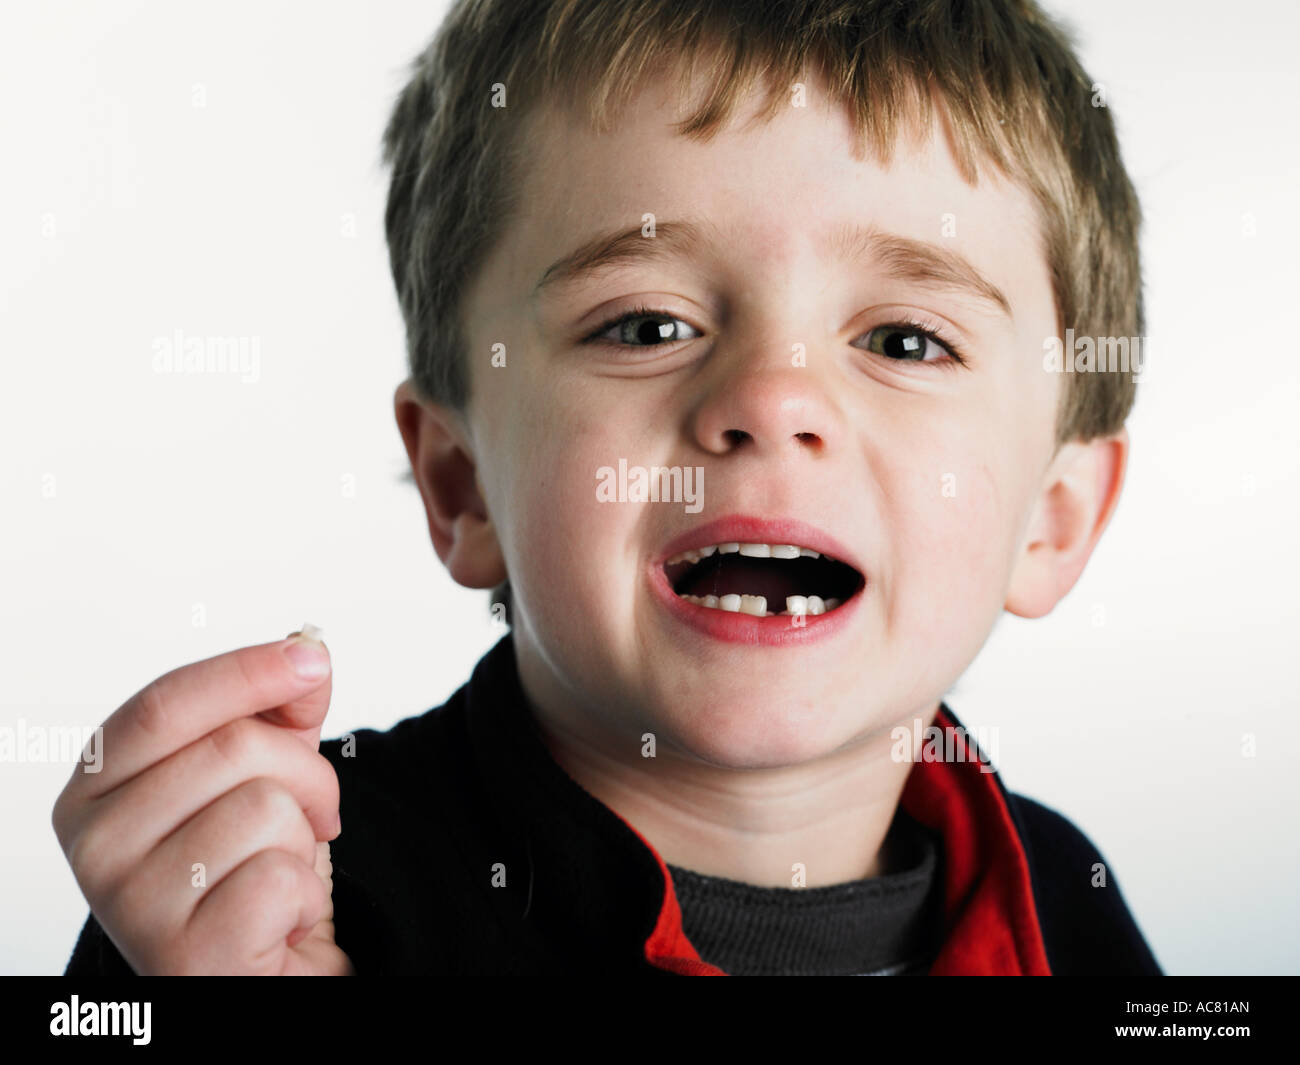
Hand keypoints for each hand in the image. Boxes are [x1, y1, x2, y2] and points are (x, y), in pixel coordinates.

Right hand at [52, 630, 352, 974]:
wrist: (259, 972)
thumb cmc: (249, 867)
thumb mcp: (262, 773)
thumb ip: (277, 709)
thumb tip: (306, 651)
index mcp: (94, 787)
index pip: (166, 703)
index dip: (247, 671)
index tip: (311, 660)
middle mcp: (93, 843)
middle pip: (234, 747)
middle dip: (307, 772)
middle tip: (313, 814)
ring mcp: (129, 903)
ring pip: (265, 807)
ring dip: (304, 838)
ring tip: (280, 872)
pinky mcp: (182, 953)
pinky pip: (279, 877)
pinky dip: (304, 895)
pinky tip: (278, 920)